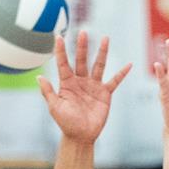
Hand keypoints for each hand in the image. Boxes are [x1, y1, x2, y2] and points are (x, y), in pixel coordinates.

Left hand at [40, 29, 130, 144]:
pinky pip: (114, 81)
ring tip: (105, 38)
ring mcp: (93, 86)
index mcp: (67, 83)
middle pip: (81, 60)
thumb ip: (48, 92)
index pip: (63, 63)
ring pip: (98, 65)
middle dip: (82, 46)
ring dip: (102, 52)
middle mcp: (80, 81)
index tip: (58, 37)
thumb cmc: (66, 122)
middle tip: (83, 32)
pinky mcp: (105, 93)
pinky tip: (129, 64)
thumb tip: (39, 77)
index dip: (60, 50)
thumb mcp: (55, 107)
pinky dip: (122, 73)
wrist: (81, 136)